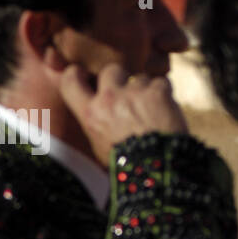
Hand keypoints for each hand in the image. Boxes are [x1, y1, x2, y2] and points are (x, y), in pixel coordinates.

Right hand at [58, 57, 188, 167]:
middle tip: (131, 93)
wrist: (156, 169)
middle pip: (111, 70)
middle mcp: (109, 100)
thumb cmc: (128, 164)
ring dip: (147, 89)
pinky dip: (165, 93)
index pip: (71, 82)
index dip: (77, 73)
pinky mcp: (157, 92)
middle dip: (121, 77)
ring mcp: (134, 94)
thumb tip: (99, 114)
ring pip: (141, 77)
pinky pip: (162, 82)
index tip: (83, 72)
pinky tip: (166, 110)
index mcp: (91, 114)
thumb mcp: (100, 146)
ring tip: (153, 112)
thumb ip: (98, 123)